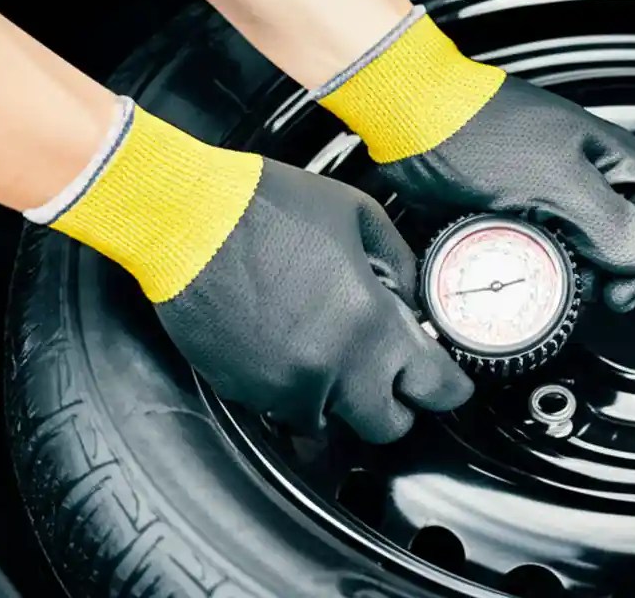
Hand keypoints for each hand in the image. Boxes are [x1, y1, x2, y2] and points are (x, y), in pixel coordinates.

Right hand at [40, 102, 472, 443]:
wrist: (186, 219)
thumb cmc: (268, 207)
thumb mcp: (357, 214)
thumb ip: (399, 263)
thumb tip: (413, 298)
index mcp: (371, 326)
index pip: (435, 389)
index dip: (448, 388)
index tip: (447, 383)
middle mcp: (332, 371)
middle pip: (387, 428)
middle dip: (395, 405)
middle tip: (390, 378)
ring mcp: (284, 388)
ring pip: (332, 423)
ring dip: (340, 399)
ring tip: (328, 350)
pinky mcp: (244, 392)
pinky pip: (283, 410)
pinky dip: (294, 389)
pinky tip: (287, 344)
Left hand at [315, 8, 634, 310]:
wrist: (410, 116)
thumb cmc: (476, 129)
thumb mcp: (554, 181)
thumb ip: (607, 222)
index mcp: (614, 160)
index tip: (614, 294)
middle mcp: (589, 176)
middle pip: (624, 243)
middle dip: (607, 276)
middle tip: (578, 294)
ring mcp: (551, 193)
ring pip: (582, 251)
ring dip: (569, 275)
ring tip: (544, 284)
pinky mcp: (514, 208)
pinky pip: (540, 249)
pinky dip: (534, 266)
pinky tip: (514, 269)